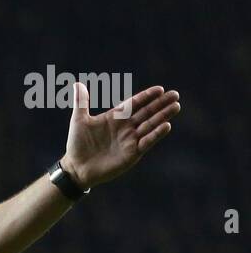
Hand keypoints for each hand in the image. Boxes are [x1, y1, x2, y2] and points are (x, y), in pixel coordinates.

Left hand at [62, 81, 179, 188]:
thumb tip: (77, 84)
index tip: (159, 89)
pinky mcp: (132, 154)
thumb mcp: (79, 121)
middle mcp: (126, 128)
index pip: (135, 104)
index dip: (147, 96)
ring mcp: (130, 141)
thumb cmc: (77, 144)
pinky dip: (156, 135)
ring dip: (163, 116)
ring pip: (150, 125)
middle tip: (175, 95)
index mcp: (116, 117)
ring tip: (176, 107)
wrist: (76, 168)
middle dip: (161, 104)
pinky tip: (166, 126)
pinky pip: (146, 142)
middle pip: (147, 113)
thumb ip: (81, 102)